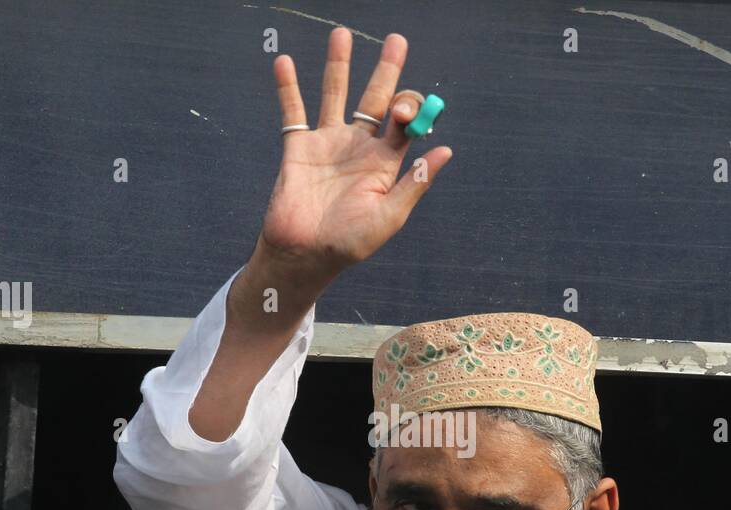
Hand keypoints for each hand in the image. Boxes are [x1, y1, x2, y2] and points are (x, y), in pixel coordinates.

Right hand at [258, 28, 452, 282]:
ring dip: (338, 65)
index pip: (404, 124)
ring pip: (335, 94)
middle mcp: (358, 147)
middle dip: (386, 70)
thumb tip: (446, 151)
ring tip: (341, 34)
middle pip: (375, 99)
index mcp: (384, 162)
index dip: (408, 109)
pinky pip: (293, 112)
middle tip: (396, 40)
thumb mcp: (389, 217)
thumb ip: (414, 183)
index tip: (401, 112)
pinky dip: (288, 88)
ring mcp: (327, 144)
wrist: (304, 255)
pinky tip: (285, 62)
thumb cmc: (350, 243)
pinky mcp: (298, 149)